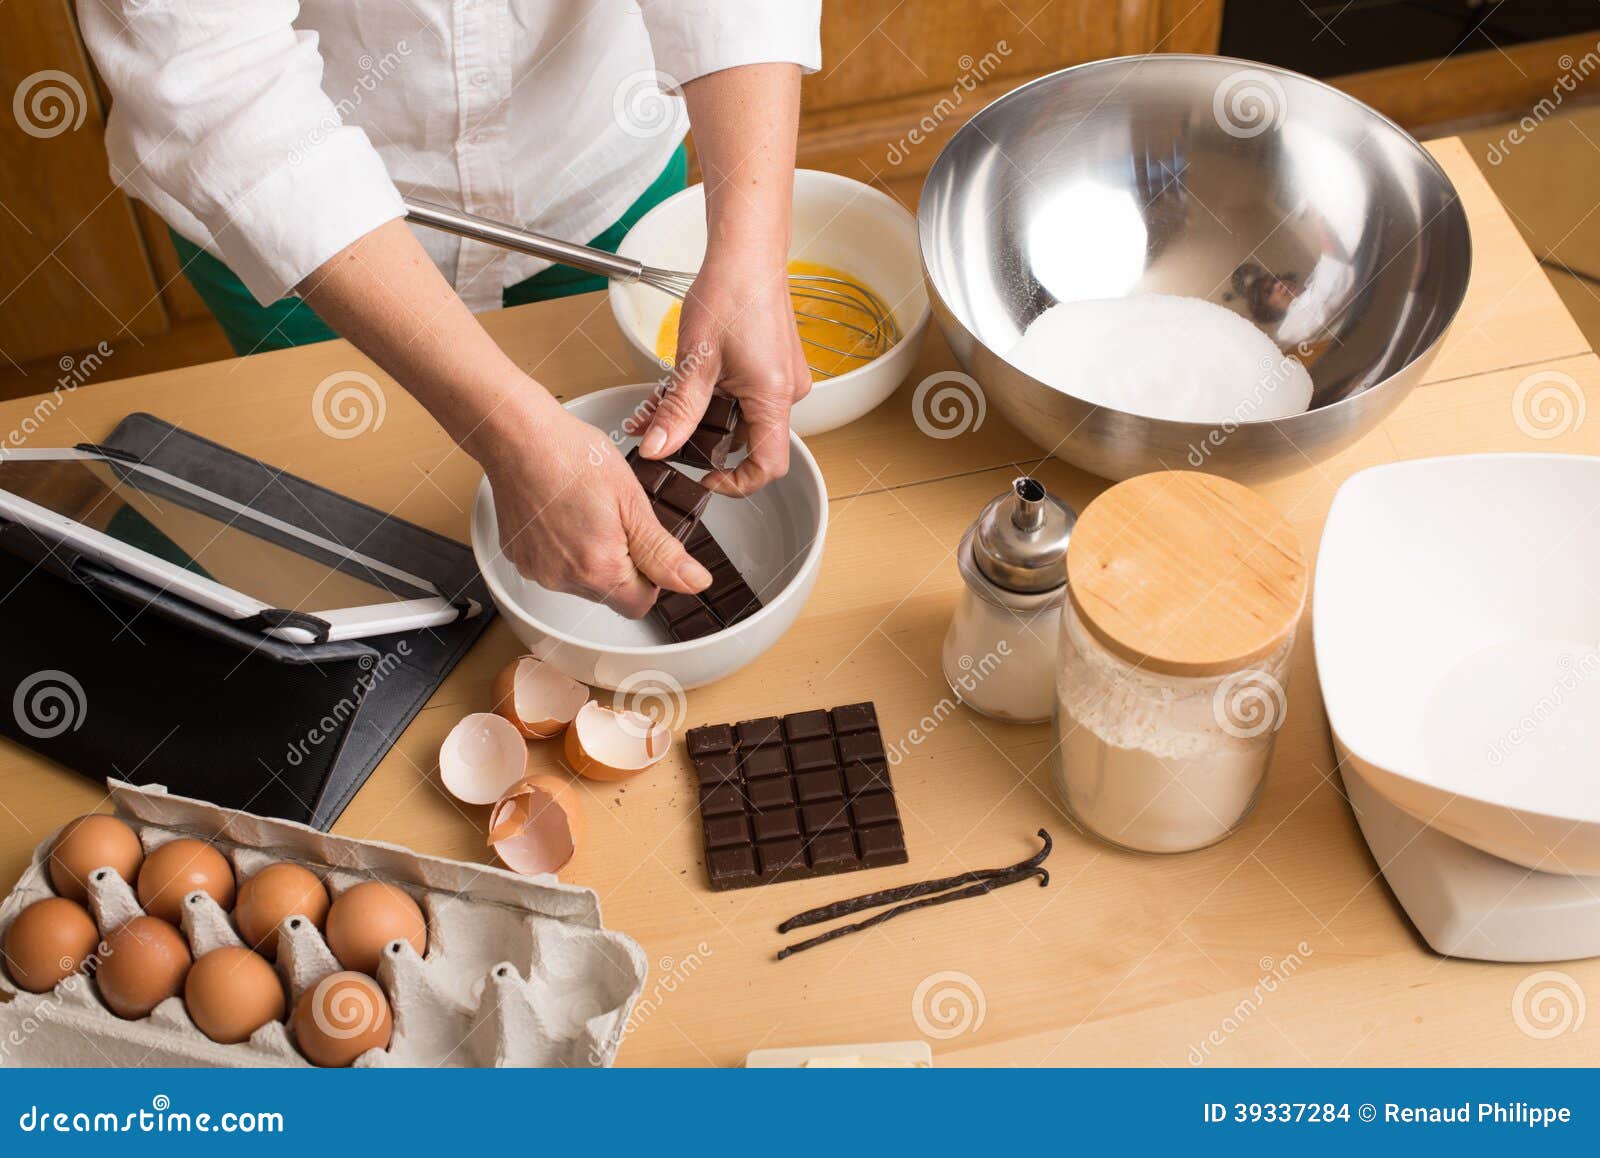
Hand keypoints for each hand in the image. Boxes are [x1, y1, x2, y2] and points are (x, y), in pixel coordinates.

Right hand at [475, 396, 710, 617]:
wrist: (518, 437)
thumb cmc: (573, 457)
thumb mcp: (633, 501)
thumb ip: (663, 551)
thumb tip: (695, 583)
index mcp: (599, 569)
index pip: (640, 603)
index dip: (651, 577)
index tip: (644, 544)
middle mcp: (564, 579)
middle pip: (610, 595)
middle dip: (622, 566)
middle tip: (615, 519)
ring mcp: (537, 571)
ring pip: (582, 583)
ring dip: (592, 559)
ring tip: (587, 512)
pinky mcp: (519, 558)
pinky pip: (554, 568)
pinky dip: (564, 550)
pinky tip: (563, 515)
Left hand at [631, 253, 809, 495]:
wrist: (747, 252)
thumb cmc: (729, 292)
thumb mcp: (694, 360)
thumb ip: (676, 411)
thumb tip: (657, 449)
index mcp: (774, 397)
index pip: (769, 467)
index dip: (737, 483)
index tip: (705, 478)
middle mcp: (787, 392)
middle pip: (749, 442)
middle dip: (705, 442)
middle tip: (669, 430)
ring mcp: (782, 379)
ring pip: (743, 418)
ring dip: (706, 417)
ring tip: (668, 400)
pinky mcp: (774, 366)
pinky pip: (747, 396)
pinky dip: (716, 397)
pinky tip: (688, 382)